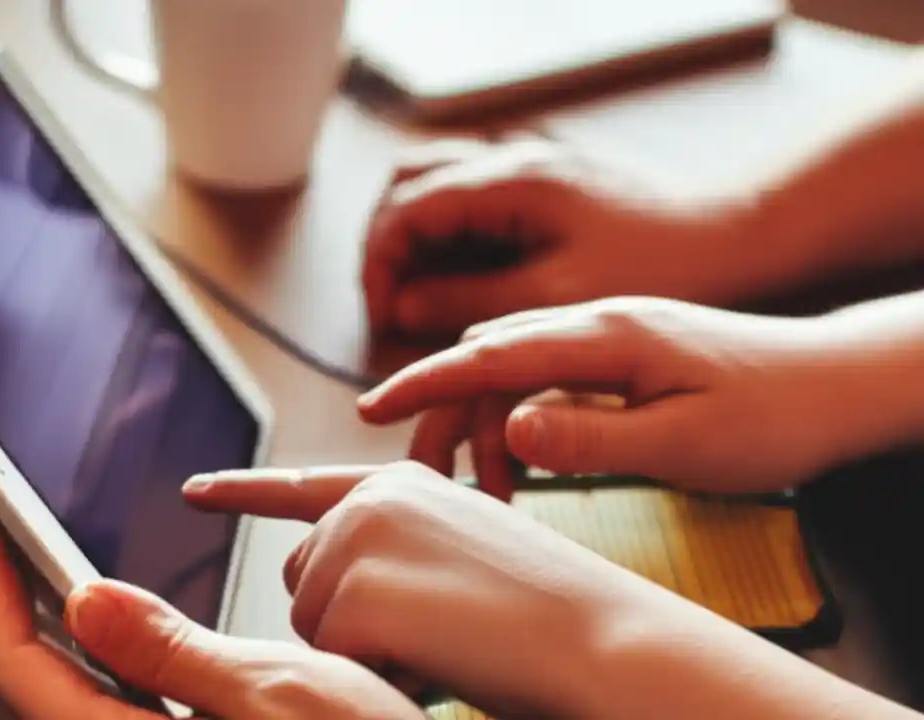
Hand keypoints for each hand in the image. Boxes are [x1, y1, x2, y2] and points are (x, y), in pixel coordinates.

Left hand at [0, 469, 421, 719]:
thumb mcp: (277, 695)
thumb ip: (171, 651)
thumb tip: (84, 601)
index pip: (14, 658)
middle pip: (28, 670)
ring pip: (66, 681)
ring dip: (41, 609)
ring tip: (30, 543)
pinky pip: (112, 691)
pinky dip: (98, 640)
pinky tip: (110, 612)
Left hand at [183, 461, 688, 717]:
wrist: (601, 640)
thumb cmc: (545, 613)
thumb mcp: (461, 550)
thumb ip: (391, 544)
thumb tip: (325, 565)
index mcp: (398, 484)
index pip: (304, 488)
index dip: (243, 492)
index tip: (193, 490)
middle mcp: (368, 498)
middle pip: (302, 583)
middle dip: (348, 624)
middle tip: (439, 629)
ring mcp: (359, 540)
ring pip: (310, 627)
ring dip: (366, 655)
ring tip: (448, 640)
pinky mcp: (356, 592)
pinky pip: (331, 662)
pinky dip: (378, 679)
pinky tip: (439, 661)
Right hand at [361, 296, 912, 495]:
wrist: (838, 382)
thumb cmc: (772, 416)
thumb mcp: (685, 440)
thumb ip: (592, 435)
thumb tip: (509, 428)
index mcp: (606, 335)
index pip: (492, 352)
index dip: (426, 380)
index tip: (373, 407)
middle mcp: (597, 323)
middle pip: (488, 358)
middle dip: (444, 414)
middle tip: (421, 475)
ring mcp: (608, 335)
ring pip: (515, 370)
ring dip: (489, 426)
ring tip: (492, 491)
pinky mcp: (620, 355)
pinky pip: (547, 379)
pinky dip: (523, 421)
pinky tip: (530, 462)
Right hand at [362, 137, 769, 338]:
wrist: (745, 240)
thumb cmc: (667, 268)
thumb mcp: (560, 298)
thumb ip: (473, 302)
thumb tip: (404, 307)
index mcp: (514, 181)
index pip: (406, 208)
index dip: (379, 265)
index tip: (382, 318)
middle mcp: (517, 160)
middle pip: (410, 182)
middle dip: (386, 244)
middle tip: (388, 305)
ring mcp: (535, 170)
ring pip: (439, 183)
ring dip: (415, 236)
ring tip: (415, 296)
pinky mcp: (553, 190)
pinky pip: (475, 199)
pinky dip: (451, 236)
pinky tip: (463, 282)